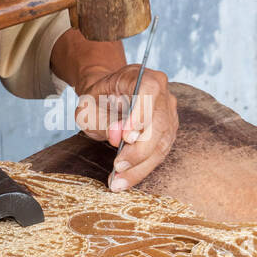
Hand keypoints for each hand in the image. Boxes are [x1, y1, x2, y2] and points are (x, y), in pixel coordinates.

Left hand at [75, 64, 177, 189]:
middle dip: (139, 149)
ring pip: (161, 143)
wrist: (106, 97)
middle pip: (159, 122)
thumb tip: (118, 137)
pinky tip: (125, 179)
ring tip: (118, 181)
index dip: (141, 114)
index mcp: (140, 75)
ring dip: (140, 166)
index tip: (126, 137)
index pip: (149, 90)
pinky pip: (159, 153)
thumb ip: (102, 120)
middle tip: (118, 166)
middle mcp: (161, 92)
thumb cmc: (97, 100)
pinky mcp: (168, 131)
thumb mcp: (88, 108)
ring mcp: (168, 112)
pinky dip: (141, 169)